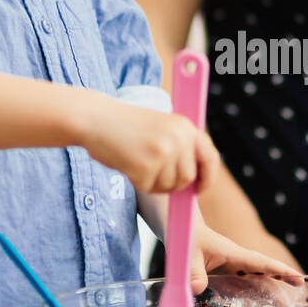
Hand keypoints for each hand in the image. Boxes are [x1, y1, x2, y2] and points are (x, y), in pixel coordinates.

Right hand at [81, 98, 219, 193]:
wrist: (96, 119)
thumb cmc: (125, 126)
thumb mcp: (162, 127)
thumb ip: (181, 146)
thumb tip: (194, 178)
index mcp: (186, 126)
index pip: (211, 157)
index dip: (208, 176)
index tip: (199, 188)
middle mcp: (179, 138)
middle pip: (188, 177)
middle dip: (173, 183)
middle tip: (154, 174)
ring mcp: (163, 152)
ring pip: (169, 186)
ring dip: (154, 183)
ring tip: (138, 164)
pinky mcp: (146, 166)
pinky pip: (149, 188)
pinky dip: (138, 182)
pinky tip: (128, 165)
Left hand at [187, 222, 307, 300]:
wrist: (181, 226)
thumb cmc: (186, 236)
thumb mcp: (187, 255)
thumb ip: (193, 272)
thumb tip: (197, 290)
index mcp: (233, 253)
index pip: (261, 263)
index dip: (280, 271)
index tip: (299, 278)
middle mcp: (236, 260)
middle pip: (262, 274)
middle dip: (279, 286)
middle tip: (293, 304)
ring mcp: (231, 266)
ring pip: (254, 280)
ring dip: (267, 291)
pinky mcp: (223, 271)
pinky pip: (240, 284)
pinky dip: (251, 294)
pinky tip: (258, 304)